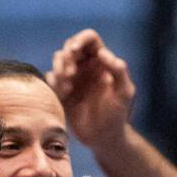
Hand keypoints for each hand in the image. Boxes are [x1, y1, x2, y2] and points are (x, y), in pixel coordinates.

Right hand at [46, 29, 135, 148]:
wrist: (103, 138)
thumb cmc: (117, 115)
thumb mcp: (125, 92)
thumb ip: (118, 70)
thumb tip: (103, 53)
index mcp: (101, 62)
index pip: (89, 39)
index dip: (80, 40)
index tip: (74, 52)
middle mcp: (86, 66)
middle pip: (69, 47)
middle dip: (66, 58)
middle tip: (70, 75)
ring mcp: (73, 79)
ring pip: (57, 61)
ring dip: (59, 70)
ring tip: (67, 89)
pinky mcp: (61, 92)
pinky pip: (51, 78)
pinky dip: (54, 83)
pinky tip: (64, 96)